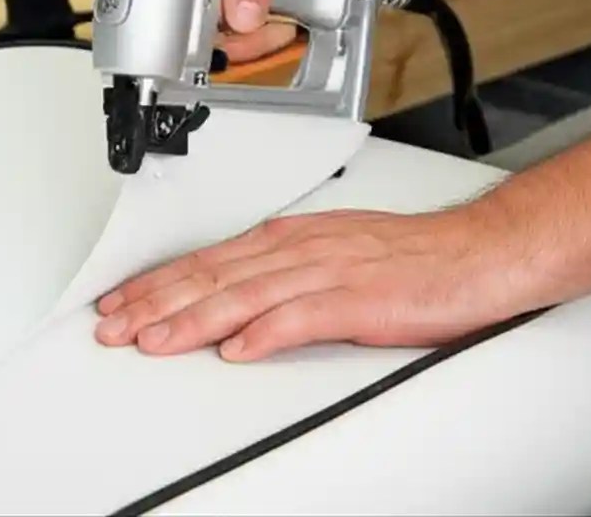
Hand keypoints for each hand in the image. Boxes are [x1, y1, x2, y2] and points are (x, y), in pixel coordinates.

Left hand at [93, 206, 541, 361]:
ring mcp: (327, 272)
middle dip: (156, 303)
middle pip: (212, 278)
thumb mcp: (327, 254)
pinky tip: (236, 351)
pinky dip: (266, 333)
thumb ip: (277, 276)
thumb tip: (231, 303)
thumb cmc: (408, 256)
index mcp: (287, 239)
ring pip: (244, 296)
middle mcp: (298, 250)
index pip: (206, 262)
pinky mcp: (360, 300)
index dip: (158, 284)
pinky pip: (304, 317)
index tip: (120, 302)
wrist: (477, 252)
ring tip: (153, 341)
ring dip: (192, 320)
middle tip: (113, 326)